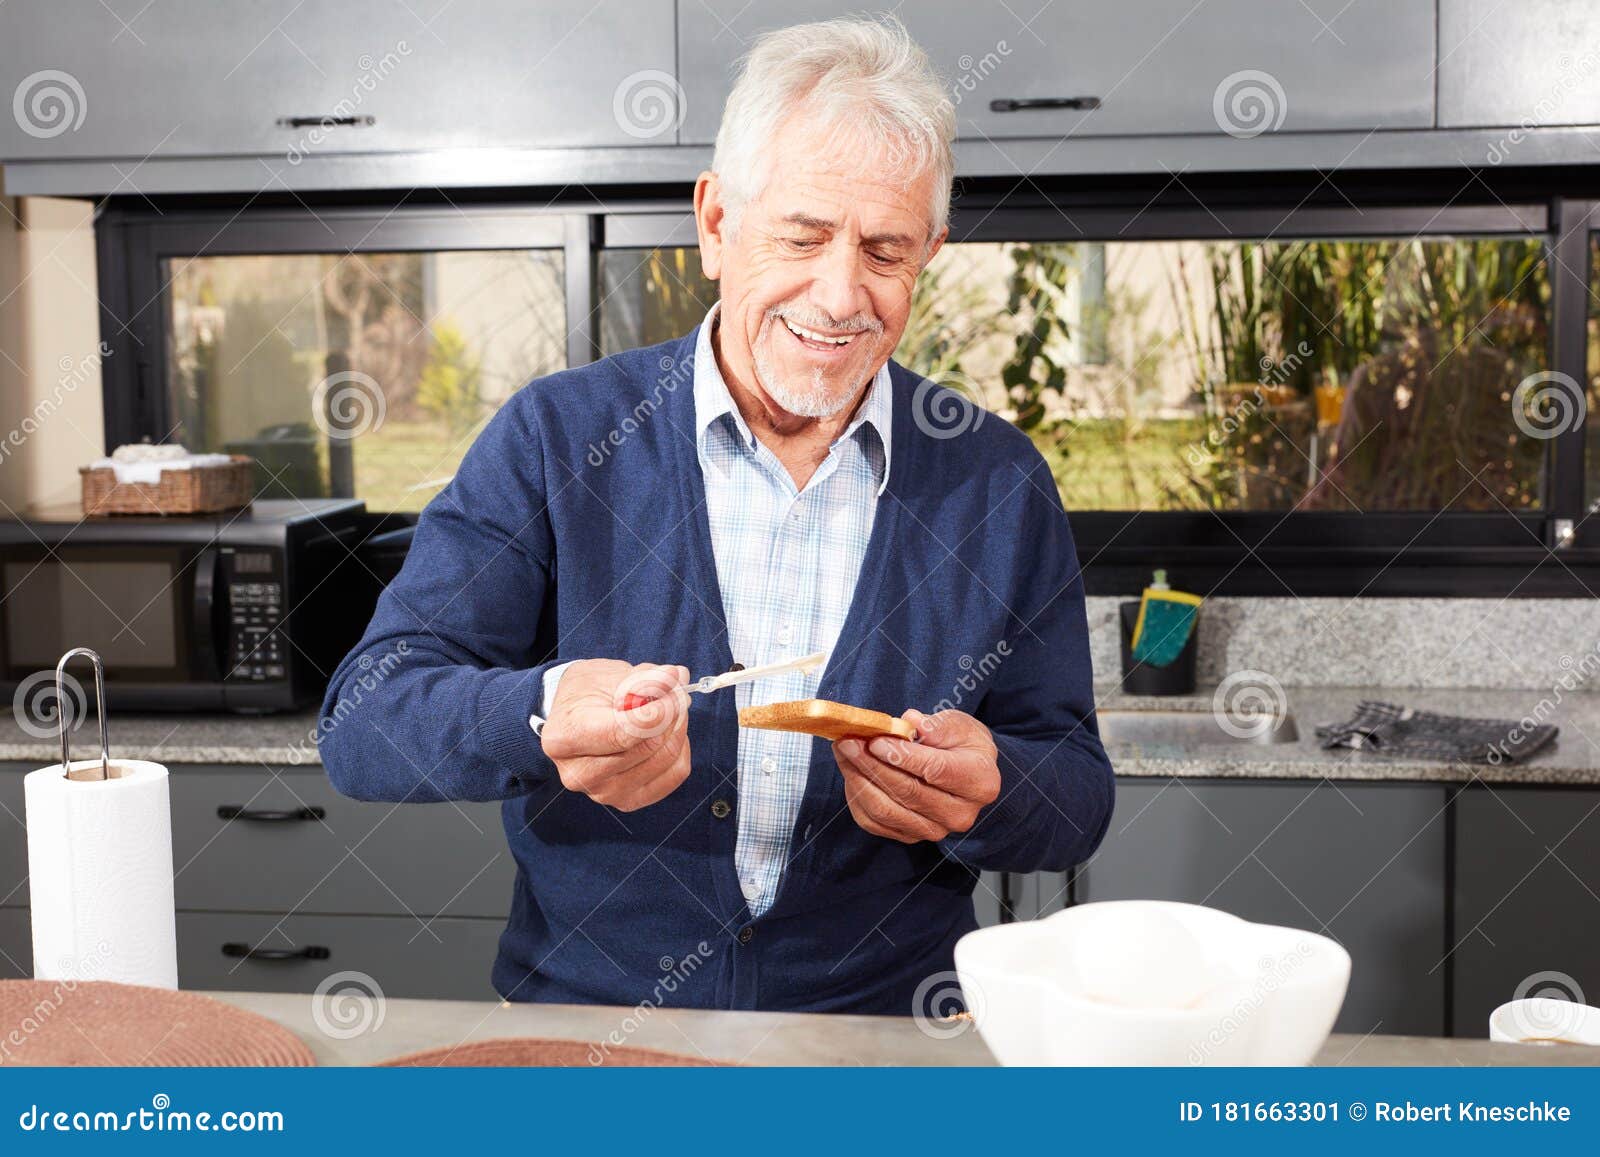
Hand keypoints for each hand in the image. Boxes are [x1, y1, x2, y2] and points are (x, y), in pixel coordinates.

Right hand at [540, 660, 691, 811]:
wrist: (574, 720)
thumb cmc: (586, 696)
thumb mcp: (606, 675)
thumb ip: (642, 679)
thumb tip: (675, 677)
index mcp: (564, 739)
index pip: (621, 733)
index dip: (656, 711)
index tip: (674, 689)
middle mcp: (579, 774)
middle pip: (646, 746)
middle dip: (671, 714)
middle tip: (677, 691)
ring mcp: (603, 792)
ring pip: (665, 760)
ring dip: (677, 728)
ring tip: (671, 708)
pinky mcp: (628, 801)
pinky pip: (674, 775)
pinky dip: (680, 748)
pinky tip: (668, 732)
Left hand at [832, 709, 999, 843]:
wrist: (965, 774)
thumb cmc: (961, 744)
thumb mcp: (960, 725)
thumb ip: (939, 725)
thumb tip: (911, 722)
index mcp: (979, 782)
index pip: (935, 770)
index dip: (902, 756)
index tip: (875, 740)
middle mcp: (960, 814)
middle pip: (907, 792)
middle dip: (872, 765)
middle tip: (848, 742)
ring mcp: (935, 831)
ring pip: (886, 810)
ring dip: (859, 779)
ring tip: (843, 752)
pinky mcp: (911, 837)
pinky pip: (874, 822)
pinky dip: (857, 796)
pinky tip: (850, 772)